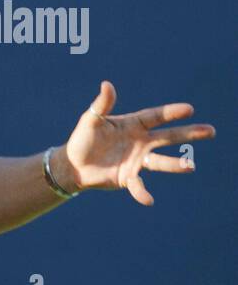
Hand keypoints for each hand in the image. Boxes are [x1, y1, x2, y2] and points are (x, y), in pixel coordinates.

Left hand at [57, 81, 215, 205]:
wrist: (73, 165)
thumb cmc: (83, 139)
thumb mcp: (91, 120)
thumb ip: (102, 104)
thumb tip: (107, 84)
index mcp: (133, 125)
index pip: (156, 116)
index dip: (171, 113)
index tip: (189, 109)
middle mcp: (141, 142)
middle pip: (168, 137)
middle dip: (189, 134)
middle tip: (210, 131)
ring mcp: (137, 160)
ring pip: (161, 162)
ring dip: (175, 164)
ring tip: (191, 166)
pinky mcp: (128, 177)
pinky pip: (138, 185)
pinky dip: (142, 192)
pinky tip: (148, 200)